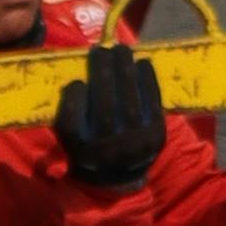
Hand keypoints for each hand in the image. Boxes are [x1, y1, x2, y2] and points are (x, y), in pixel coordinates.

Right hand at [54, 40, 168, 191]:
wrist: (117, 176)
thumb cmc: (88, 146)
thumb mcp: (69, 135)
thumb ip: (69, 110)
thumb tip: (80, 76)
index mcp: (80, 151)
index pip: (72, 124)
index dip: (74, 99)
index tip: (77, 81)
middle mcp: (107, 152)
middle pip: (103, 108)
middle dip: (102, 73)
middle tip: (101, 49)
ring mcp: (134, 146)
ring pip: (129, 103)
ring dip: (125, 71)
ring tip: (121, 49)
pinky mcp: (156, 138)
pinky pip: (152, 105)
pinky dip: (148, 81)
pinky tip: (142, 63)